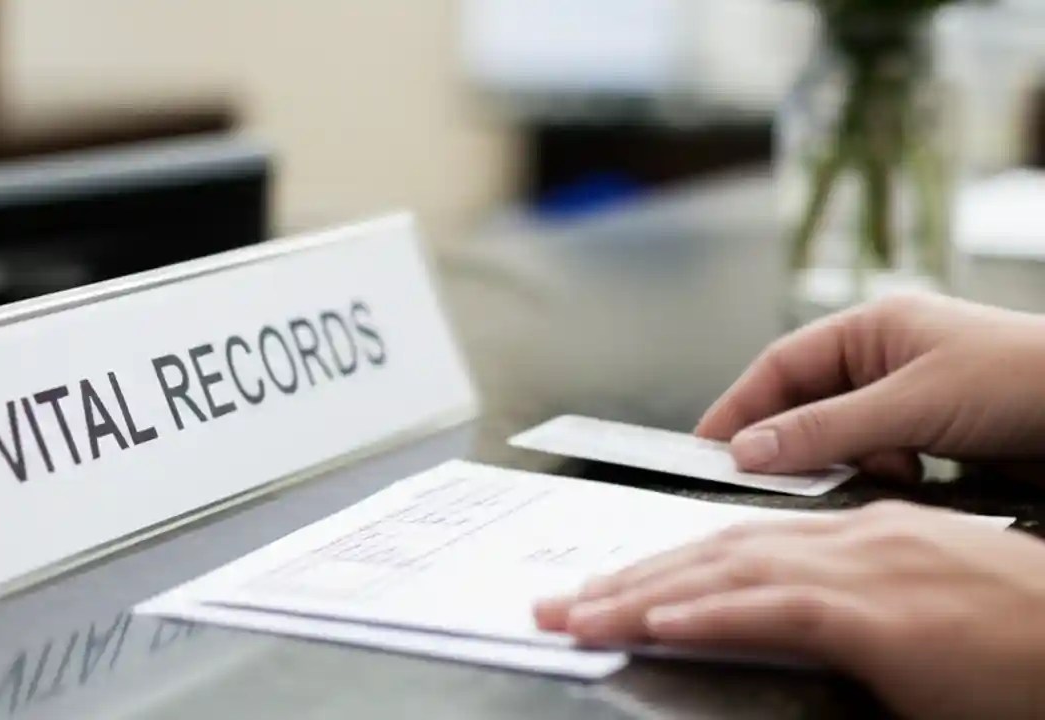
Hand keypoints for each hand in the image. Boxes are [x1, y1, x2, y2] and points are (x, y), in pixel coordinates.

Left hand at [534, 501, 1044, 719]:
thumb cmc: (1019, 636)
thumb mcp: (917, 611)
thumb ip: (847, 607)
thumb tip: (784, 625)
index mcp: (858, 536)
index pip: (735, 542)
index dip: (663, 562)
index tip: (608, 586)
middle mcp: (851, 539)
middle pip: (714, 550)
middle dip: (629, 576)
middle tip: (559, 603)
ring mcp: (867, 570)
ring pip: (729, 573)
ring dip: (645, 595)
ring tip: (581, 616)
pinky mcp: (883, 616)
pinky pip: (782, 610)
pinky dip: (716, 613)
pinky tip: (663, 624)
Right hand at [695, 292, 1044, 481]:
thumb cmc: (1024, 379)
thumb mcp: (913, 404)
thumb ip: (826, 429)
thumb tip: (750, 449)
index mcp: (873, 327)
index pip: (782, 365)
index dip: (740, 406)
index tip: (707, 448)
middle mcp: (886, 358)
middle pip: (807, 403)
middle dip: (793, 441)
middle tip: (765, 478)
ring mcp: (911, 397)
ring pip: (843, 436)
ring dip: (845, 462)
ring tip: (872, 471)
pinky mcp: (935, 435)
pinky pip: (879, 457)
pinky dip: (879, 474)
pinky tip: (905, 479)